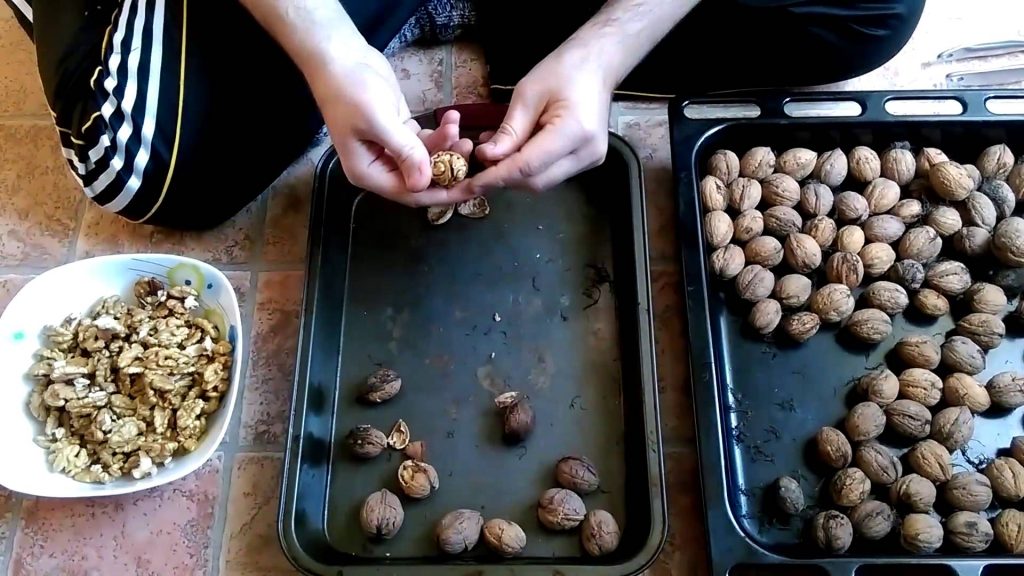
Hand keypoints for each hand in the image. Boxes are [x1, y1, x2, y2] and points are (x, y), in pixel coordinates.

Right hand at [309, 47, 471, 205]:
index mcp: (368, 172)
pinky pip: (423, 140)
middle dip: (446, 166)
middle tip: (468, 148)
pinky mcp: (399, 130)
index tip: (469, 188)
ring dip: (444, 145)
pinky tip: (451, 117)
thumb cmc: (351, 90)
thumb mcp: (379, 121)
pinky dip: (438, 132)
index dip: (440, 193)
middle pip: (420, 178)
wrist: (339, 57)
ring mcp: (389, 148)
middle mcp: (379, 165)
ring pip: (425, 158)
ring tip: (457, 126)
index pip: (409, 193)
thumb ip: (404, 153)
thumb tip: (424, 185)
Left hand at [463, 46, 612, 194]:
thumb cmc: (563, 70)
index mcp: (575, 131)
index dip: (497, 176)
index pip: (528, 166)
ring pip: (544, 181)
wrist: (598, 65)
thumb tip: (486, 158)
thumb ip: (509, 130)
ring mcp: (591, 160)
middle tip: (478, 167)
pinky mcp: (588, 161)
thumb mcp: (528, 94)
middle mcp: (587, 153)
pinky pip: (552, 173)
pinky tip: (515, 153)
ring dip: (515, 174)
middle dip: (505, 178)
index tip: (471, 183)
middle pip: (537, 181)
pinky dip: (529, 168)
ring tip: (494, 156)